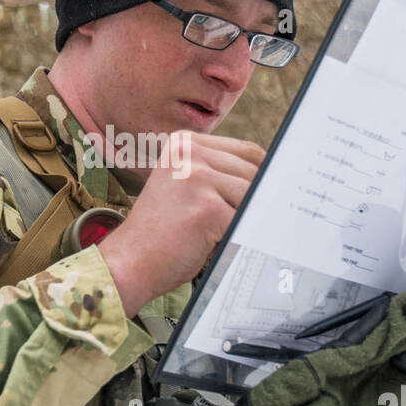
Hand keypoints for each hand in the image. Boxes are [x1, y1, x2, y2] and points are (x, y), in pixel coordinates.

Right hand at [98, 131, 264, 316]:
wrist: (129, 262)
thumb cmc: (163, 232)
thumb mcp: (187, 188)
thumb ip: (220, 174)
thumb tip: (276, 178)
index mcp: (184, 143)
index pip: (246, 150)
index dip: (263, 174)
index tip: (269, 193)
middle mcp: (188, 153)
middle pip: (253, 171)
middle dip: (255, 200)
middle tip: (241, 223)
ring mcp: (196, 177)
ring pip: (252, 196)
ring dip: (244, 219)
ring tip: (220, 234)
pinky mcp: (206, 206)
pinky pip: (245, 220)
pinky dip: (239, 236)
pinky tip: (216, 245)